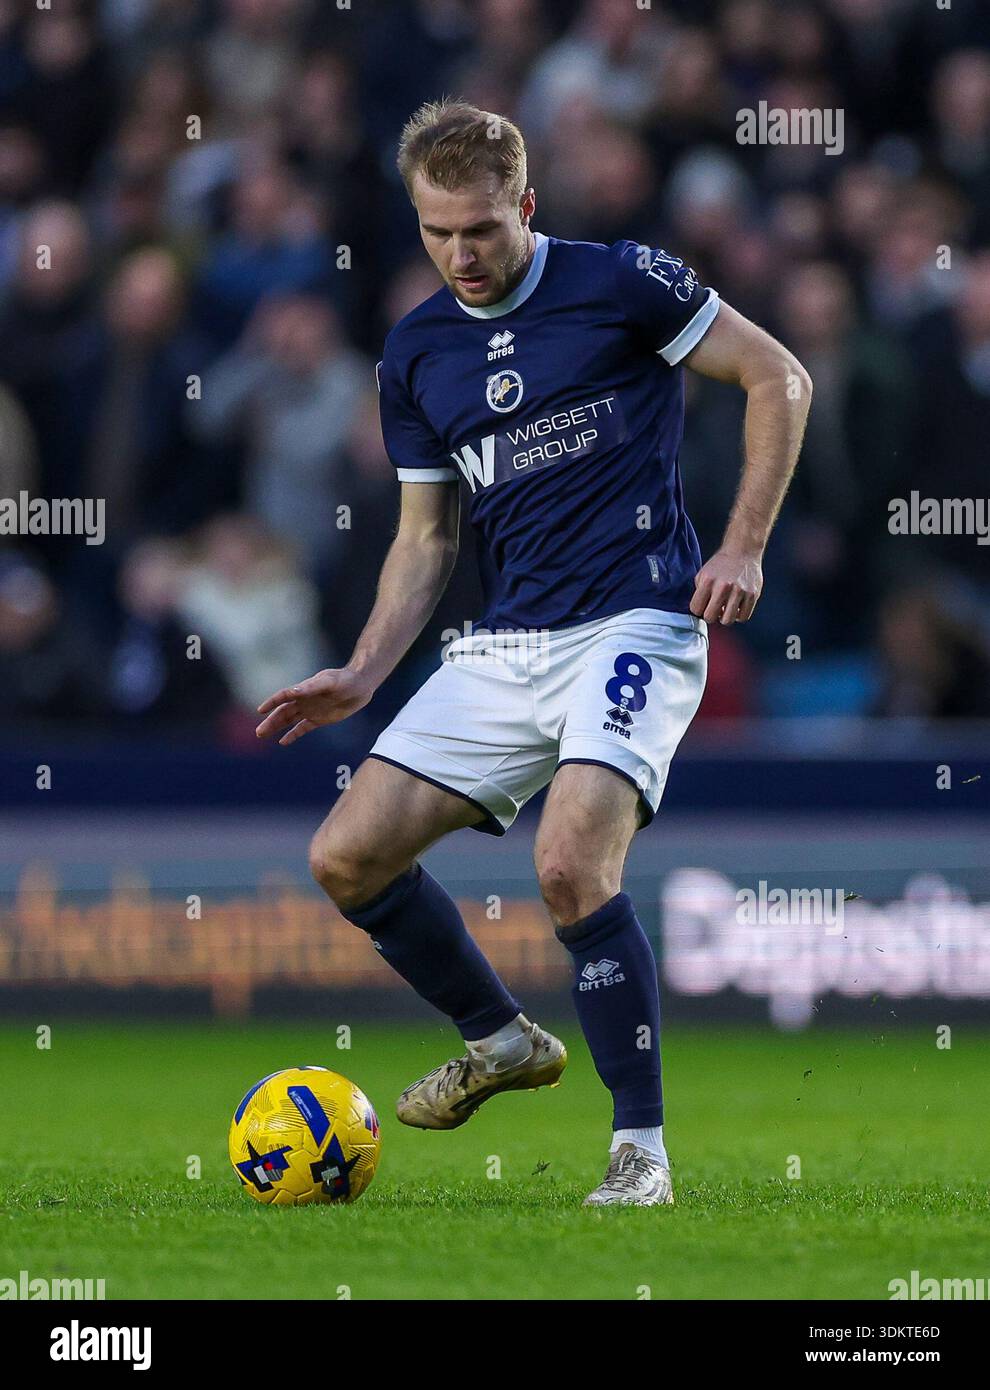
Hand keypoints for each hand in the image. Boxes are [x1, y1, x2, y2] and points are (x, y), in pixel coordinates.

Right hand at [255, 668, 373, 745]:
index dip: (271, 703)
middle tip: (258, 732)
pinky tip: (283, 742)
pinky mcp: (319, 719)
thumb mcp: (330, 682)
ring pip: (289, 720)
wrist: (361, 685)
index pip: (283, 696)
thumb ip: (312, 687)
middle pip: (282, 712)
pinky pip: (302, 728)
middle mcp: (304, 700)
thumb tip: (293, 691)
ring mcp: (310, 710)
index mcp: (304, 689)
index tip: (260, 710)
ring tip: (262, 735)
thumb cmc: (346, 680)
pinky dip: (292, 735)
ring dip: (276, 727)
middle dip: (270, 722)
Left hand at [690, 548, 762, 624]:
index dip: (698, 609)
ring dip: (725, 617)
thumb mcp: (703, 574)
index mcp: (708, 581)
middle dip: (711, 616)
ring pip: (727, 620)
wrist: (743, 550)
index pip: (696, 609)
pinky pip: (743, 617)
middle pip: (710, 617)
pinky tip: (737, 607)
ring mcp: (739, 591)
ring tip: (726, 609)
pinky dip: (739, 615)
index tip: (703, 606)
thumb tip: (700, 611)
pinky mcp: (752, 594)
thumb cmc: (721, 564)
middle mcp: (723, 587)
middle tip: (714, 610)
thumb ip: (699, 592)